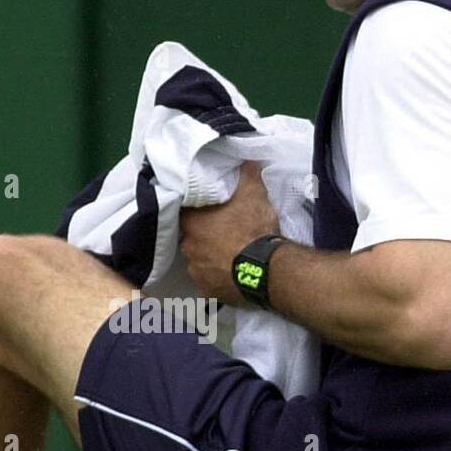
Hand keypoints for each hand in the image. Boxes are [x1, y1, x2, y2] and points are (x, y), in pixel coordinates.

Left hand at [179, 160, 280, 305]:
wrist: (267, 269)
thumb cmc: (254, 228)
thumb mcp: (253, 192)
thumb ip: (246, 172)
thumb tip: (245, 158)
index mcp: (192, 222)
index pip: (184, 212)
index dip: (195, 211)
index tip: (206, 210)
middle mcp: (187, 247)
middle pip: (190, 237)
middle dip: (202, 235)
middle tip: (222, 233)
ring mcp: (195, 272)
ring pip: (198, 261)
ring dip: (209, 258)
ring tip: (229, 255)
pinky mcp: (207, 292)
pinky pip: (209, 282)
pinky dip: (217, 278)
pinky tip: (230, 274)